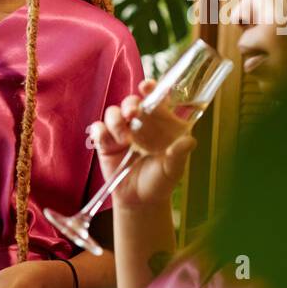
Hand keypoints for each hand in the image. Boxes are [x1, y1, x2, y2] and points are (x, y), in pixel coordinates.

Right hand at [90, 79, 197, 208]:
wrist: (139, 201)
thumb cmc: (160, 181)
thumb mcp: (173, 169)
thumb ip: (179, 154)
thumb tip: (189, 141)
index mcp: (159, 124)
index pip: (155, 98)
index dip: (150, 88)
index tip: (147, 86)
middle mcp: (140, 124)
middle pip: (131, 101)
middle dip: (130, 104)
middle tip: (132, 114)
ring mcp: (121, 132)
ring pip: (113, 112)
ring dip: (115, 121)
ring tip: (123, 139)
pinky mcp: (105, 143)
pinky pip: (97, 129)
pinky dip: (100, 132)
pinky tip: (107, 143)